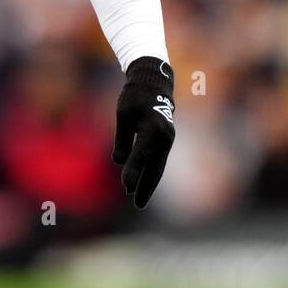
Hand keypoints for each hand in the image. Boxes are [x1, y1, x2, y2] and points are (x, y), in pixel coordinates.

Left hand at [111, 57, 174, 208]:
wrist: (155, 83)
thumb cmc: (135, 96)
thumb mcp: (124, 113)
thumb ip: (122, 138)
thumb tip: (119, 161)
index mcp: (153, 127)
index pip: (141, 154)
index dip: (133, 171)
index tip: (126, 187)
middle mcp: (165, 136)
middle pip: (155, 166)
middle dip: (146, 186)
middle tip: (138, 204)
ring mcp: (168, 139)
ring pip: (158, 166)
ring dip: (150, 183)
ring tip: (139, 200)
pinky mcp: (166, 140)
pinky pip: (159, 160)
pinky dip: (152, 173)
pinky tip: (144, 184)